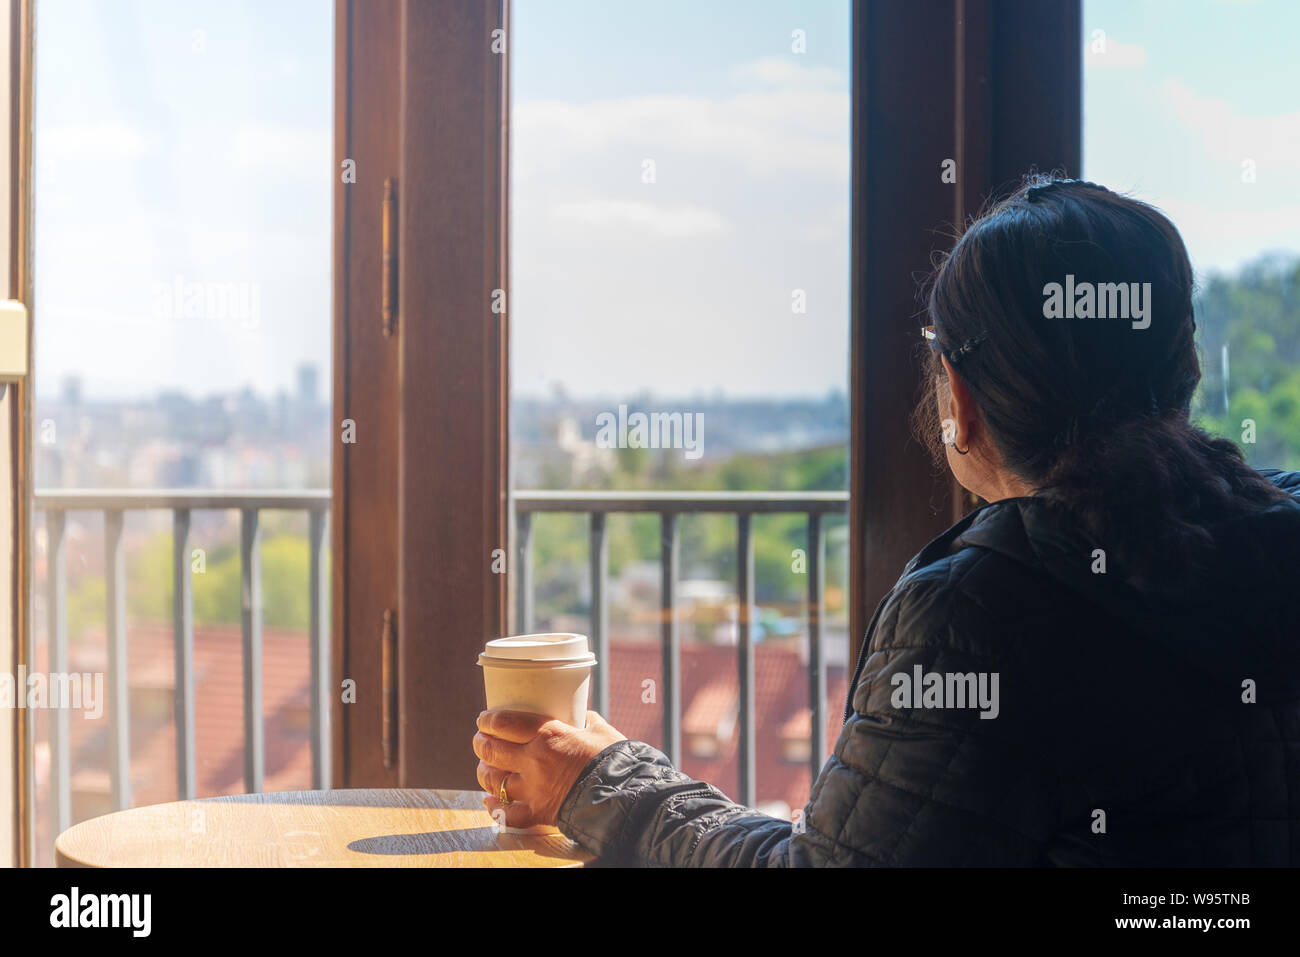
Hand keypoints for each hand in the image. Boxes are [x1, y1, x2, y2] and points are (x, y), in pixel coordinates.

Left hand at [474, 709, 625, 827]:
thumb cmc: (615, 758)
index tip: (484, 719)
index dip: (488, 721)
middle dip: (481, 743)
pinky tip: (489, 801)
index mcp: (548, 734)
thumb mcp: (598, 729)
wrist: (624, 795)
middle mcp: (534, 760)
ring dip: (484, 772)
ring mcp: (533, 789)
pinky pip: (506, 813)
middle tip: (481, 740)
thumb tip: (578, 714)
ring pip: (493, 780)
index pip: (505, 724)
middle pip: (492, 750)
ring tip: (485, 767)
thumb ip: (582, 720)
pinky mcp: (538, 813)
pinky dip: (494, 807)